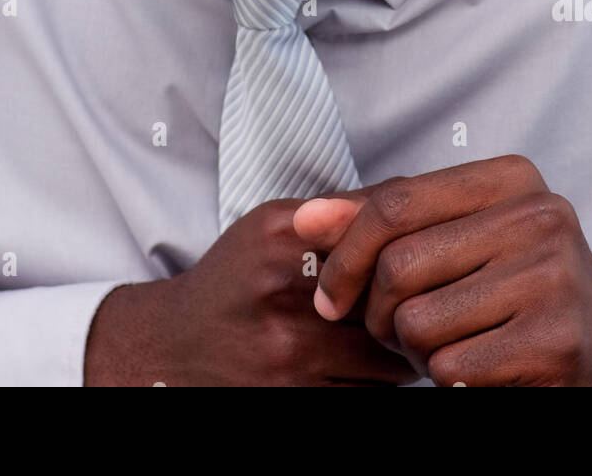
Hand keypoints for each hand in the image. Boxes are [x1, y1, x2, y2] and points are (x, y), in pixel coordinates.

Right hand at [84, 198, 418, 385]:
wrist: (172, 345)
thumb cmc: (234, 278)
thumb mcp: (274, 225)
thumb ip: (339, 208)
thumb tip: (411, 194)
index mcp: (285, 237)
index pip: (381, 239)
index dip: (411, 255)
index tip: (420, 261)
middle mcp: (286, 292)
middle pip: (390, 301)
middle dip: (410, 307)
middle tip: (418, 305)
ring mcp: (288, 351)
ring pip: (388, 359)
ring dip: (400, 354)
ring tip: (393, 340)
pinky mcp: (292, 397)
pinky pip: (366, 395)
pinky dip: (375, 386)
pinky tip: (363, 369)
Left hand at [292, 155, 591, 386]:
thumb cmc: (511, 286)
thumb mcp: (456, 235)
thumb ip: (382, 220)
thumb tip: (305, 220)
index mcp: (512, 178)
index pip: (395, 202)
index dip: (344, 253)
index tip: (329, 294)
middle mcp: (541, 217)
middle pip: (399, 266)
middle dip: (379, 312)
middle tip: (398, 330)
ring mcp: (555, 280)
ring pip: (418, 322)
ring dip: (414, 350)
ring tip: (445, 343)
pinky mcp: (557, 344)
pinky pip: (450, 367)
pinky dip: (446, 379)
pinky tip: (475, 367)